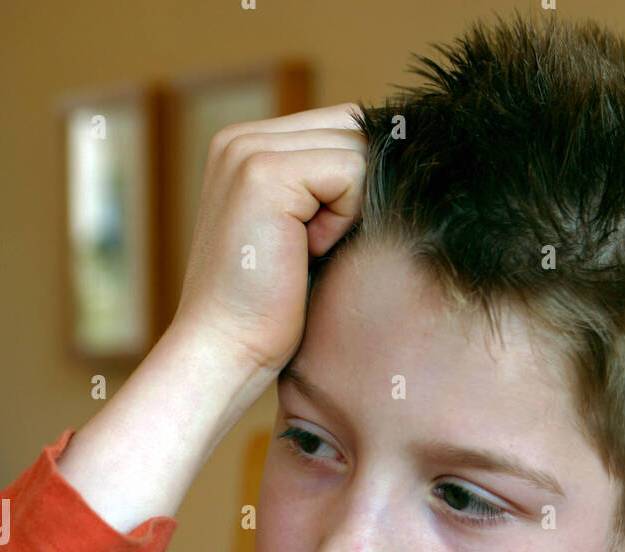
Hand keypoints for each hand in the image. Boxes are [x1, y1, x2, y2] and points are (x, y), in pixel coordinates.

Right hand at [171, 103, 366, 377]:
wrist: (225, 353)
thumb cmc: (268, 314)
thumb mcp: (303, 235)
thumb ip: (329, 188)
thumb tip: (398, 157)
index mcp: (246, 148)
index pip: (341, 125)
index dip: (362, 178)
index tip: (328, 238)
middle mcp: (241, 138)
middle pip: (354, 126)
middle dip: (360, 191)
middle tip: (315, 249)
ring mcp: (248, 150)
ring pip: (357, 147)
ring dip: (349, 210)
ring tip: (305, 252)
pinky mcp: (264, 172)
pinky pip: (351, 171)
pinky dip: (342, 220)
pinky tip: (306, 253)